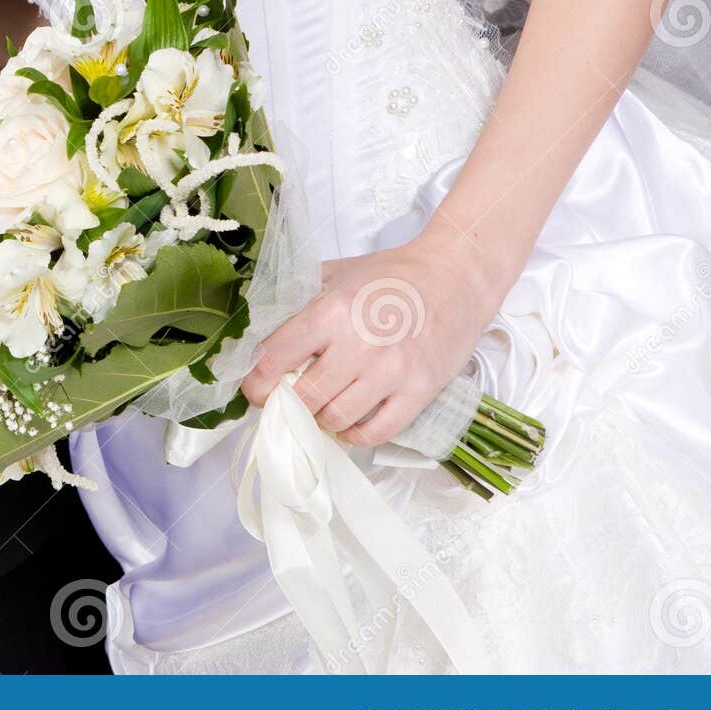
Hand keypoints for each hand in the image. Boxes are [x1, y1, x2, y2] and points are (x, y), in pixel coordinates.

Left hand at [238, 225, 507, 445]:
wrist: (456, 276)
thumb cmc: (392, 274)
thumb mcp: (336, 275)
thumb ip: (299, 304)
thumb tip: (263, 341)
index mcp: (331, 311)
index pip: (275, 360)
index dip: (256, 382)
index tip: (254, 389)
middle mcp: (358, 345)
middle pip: (302, 397)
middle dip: (287, 403)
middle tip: (287, 400)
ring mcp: (391, 373)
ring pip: (335, 420)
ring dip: (320, 419)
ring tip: (321, 407)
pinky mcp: (418, 392)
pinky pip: (375, 433)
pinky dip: (354, 435)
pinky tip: (349, 422)